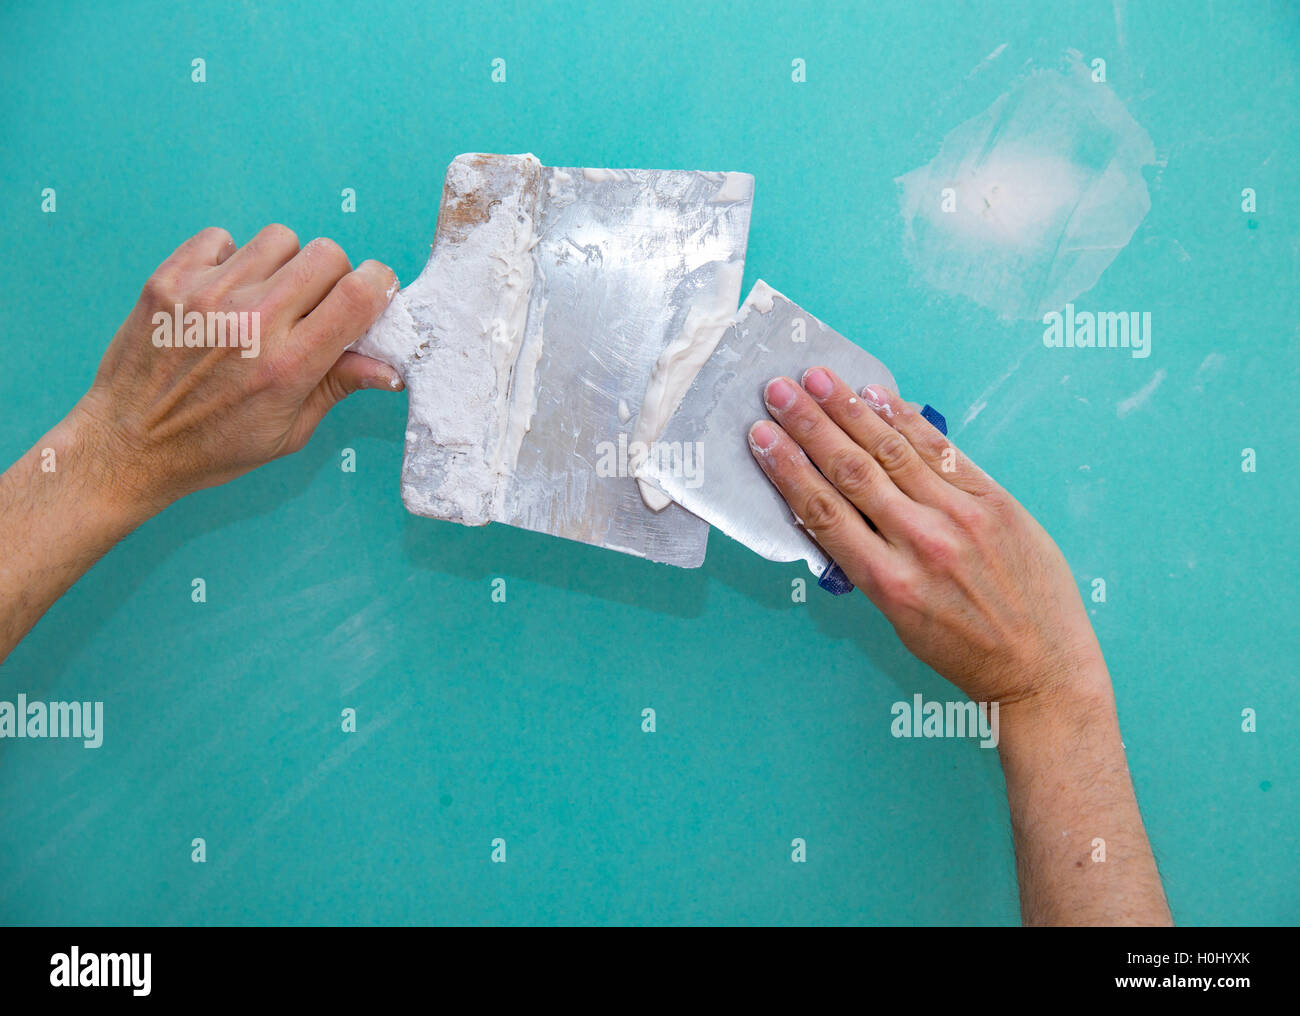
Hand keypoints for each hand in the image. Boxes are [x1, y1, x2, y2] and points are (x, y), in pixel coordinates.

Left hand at [73, 224, 401, 520]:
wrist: (128, 445)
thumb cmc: (213, 446)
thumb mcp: (289, 430)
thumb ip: (339, 385)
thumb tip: (389, 366)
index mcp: (289, 365)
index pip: (359, 293)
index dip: (378, 284)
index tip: (373, 293)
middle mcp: (252, 323)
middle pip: (326, 254)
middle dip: (332, 276)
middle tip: (313, 305)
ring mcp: (207, 296)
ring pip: (279, 238)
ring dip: (283, 264)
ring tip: (263, 298)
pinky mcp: (169, 279)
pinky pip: (221, 237)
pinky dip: (231, 258)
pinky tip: (222, 293)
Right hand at [748, 367, 1106, 709]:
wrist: (1044, 668)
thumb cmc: (966, 652)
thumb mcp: (899, 622)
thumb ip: (869, 563)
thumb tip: (835, 507)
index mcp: (889, 583)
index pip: (823, 512)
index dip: (787, 469)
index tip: (761, 437)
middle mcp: (923, 543)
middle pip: (852, 470)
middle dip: (810, 425)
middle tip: (778, 389)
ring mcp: (963, 517)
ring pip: (894, 451)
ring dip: (850, 410)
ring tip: (819, 379)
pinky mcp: (995, 501)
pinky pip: (942, 450)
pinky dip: (908, 420)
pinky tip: (881, 397)